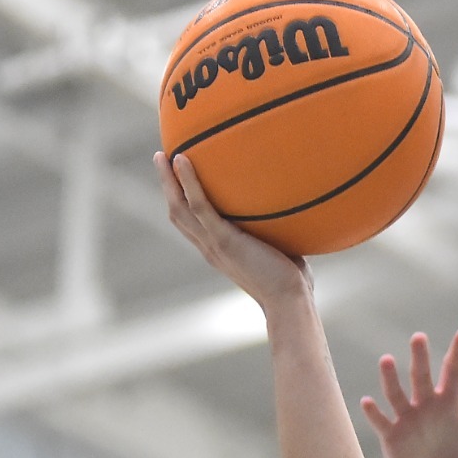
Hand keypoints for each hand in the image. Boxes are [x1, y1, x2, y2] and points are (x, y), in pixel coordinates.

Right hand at [155, 152, 309, 306]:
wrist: (289, 302)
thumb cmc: (292, 282)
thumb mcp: (281, 252)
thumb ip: (278, 234)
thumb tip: (296, 211)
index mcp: (218, 251)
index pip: (192, 224)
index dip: (182, 202)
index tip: (177, 181)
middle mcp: (210, 247)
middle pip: (177, 213)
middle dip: (167, 186)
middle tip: (161, 159)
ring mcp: (214, 244)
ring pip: (180, 208)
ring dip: (168, 180)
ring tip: (161, 155)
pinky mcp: (224, 241)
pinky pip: (199, 206)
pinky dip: (189, 182)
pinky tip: (183, 160)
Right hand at [359, 328, 457, 457]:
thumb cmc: (456, 451)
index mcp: (447, 400)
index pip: (453, 371)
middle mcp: (425, 404)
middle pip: (421, 377)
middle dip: (420, 359)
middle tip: (419, 337)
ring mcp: (406, 418)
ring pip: (397, 395)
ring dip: (390, 379)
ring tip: (386, 360)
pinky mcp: (391, 436)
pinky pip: (381, 422)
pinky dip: (374, 413)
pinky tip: (367, 401)